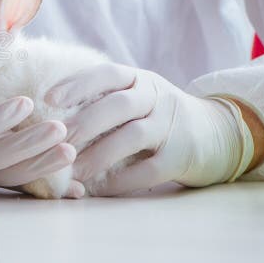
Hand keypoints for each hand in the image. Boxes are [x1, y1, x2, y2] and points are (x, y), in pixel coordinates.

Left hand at [46, 63, 253, 195]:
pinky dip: (121, 180)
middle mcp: (156, 97)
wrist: (217, 133)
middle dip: (84, 122)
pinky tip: (99, 188)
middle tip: (55, 138)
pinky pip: (149, 169)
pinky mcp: (182, 157)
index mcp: (139, 79)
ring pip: (132, 136)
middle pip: (118, 105)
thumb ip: (102, 100)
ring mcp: (172, 126)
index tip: (48, 98)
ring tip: (72, 169)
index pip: (107, 74)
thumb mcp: (135, 96)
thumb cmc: (156, 115)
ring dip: (98, 154)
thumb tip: (46, 114)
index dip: (77, 84)